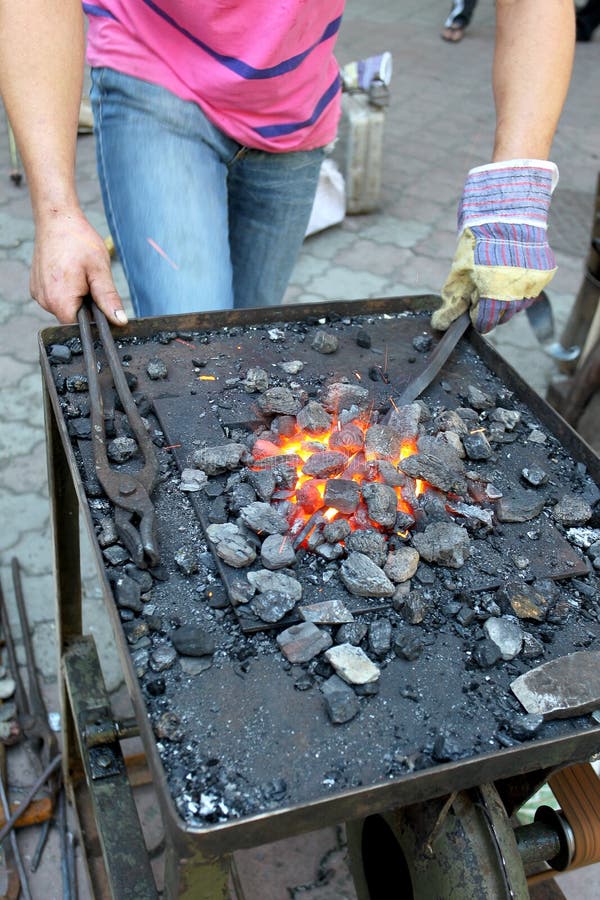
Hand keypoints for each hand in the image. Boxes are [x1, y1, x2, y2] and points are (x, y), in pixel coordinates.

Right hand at [30, 206, 127, 324]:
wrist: (57, 220)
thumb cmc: (78, 241)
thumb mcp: (99, 270)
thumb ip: (108, 298)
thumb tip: (120, 320)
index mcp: (59, 299)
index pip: (80, 326)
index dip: (94, 319)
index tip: (100, 303)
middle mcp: (44, 300)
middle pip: (72, 317)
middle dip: (85, 305)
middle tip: (90, 281)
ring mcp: (38, 294)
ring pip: (64, 307)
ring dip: (75, 297)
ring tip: (79, 274)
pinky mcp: (37, 288)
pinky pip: (55, 298)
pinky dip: (65, 290)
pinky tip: (69, 273)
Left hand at [431, 160, 557, 333]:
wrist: (510, 208)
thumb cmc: (479, 237)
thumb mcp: (459, 268)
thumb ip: (453, 299)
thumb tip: (440, 323)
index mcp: (493, 294)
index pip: (484, 323)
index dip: (474, 317)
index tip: (470, 308)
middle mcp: (516, 293)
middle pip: (501, 318)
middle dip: (489, 309)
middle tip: (481, 290)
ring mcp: (532, 284)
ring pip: (517, 307)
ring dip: (505, 301)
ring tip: (496, 279)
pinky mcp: (544, 274)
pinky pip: (529, 292)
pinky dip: (518, 288)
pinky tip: (510, 272)